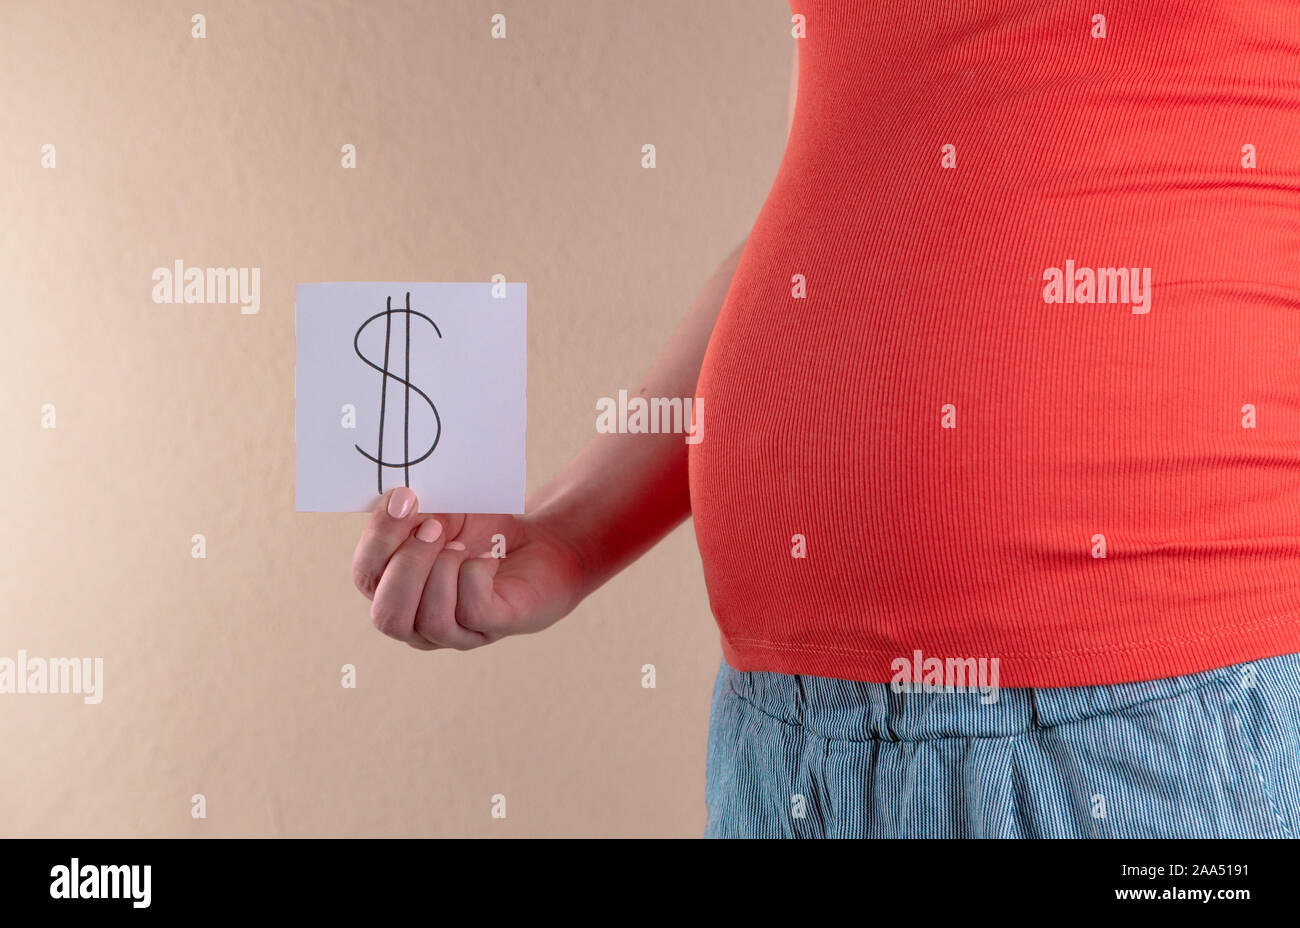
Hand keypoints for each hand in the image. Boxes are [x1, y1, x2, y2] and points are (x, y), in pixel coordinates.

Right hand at [351, 487, 586, 649]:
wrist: (538, 543)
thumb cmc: (481, 530)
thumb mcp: (443, 512)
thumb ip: (415, 512)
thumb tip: (398, 504)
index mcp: (391, 588)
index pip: (365, 576)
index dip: (379, 538)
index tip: (404, 498)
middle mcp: (415, 620)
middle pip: (387, 615)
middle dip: (409, 565)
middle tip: (434, 528)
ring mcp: (453, 632)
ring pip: (430, 618)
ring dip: (444, 571)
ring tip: (461, 547)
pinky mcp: (490, 628)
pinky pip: (471, 611)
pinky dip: (476, 576)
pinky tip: (487, 561)